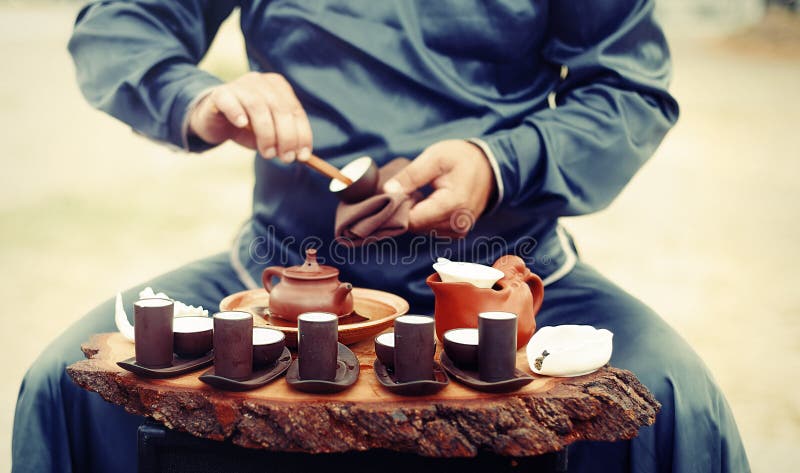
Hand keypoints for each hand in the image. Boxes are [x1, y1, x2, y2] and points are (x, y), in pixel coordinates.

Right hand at [188, 72, 312, 162]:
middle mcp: (261, 82)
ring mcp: (240, 85)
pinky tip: (241, 125)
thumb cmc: (245, 126)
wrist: (212, 119)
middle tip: (286, 158)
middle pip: (279, 108)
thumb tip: (301, 155)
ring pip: (258, 106)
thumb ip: (284, 140)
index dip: (302, 134)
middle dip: (286, 137)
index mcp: (278, 87)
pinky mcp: (220, 93)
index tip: (303, 156)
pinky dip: (237, 113)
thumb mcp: (269, 134)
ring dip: (266, 133)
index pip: (295, 110)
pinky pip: (230, 101)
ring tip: (268, 153)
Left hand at [383, 140, 495, 236]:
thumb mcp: (435, 157)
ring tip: (418, 194)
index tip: (395, 192)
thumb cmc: (462, 159)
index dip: (399, 207)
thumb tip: (388, 191)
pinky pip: (432, 230)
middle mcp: (458, 224)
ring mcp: (459, 230)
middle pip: (416, 226)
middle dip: (405, 210)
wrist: (489, 167)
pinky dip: (425, 218)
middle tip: (405, 189)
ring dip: (415, 214)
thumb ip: (410, 175)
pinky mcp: (458, 232)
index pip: (413, 220)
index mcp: (452, 205)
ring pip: (422, 230)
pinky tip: (426, 203)